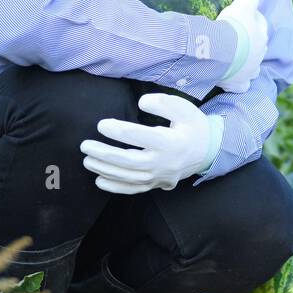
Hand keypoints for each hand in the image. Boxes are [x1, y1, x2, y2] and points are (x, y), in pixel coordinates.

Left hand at [80, 93, 224, 193]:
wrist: (207, 152)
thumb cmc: (192, 126)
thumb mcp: (184, 108)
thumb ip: (163, 103)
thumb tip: (141, 102)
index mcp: (171, 142)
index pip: (140, 137)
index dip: (118, 131)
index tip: (101, 124)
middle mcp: (164, 163)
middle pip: (129, 161)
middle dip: (104, 154)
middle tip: (85, 145)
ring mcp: (159, 176)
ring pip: (128, 177)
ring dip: (105, 169)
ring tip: (87, 159)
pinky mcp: (156, 184)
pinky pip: (133, 189)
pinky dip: (115, 187)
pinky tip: (99, 180)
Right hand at [214, 0, 268, 92]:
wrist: (222, 50)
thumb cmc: (233, 26)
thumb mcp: (243, 5)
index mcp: (261, 35)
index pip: (259, 24)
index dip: (250, 19)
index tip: (238, 17)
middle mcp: (259, 54)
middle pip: (256, 46)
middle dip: (248, 42)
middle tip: (232, 37)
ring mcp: (250, 70)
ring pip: (252, 67)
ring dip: (246, 63)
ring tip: (234, 59)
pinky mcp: (239, 83)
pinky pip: (241, 85)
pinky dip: (238, 83)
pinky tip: (232, 80)